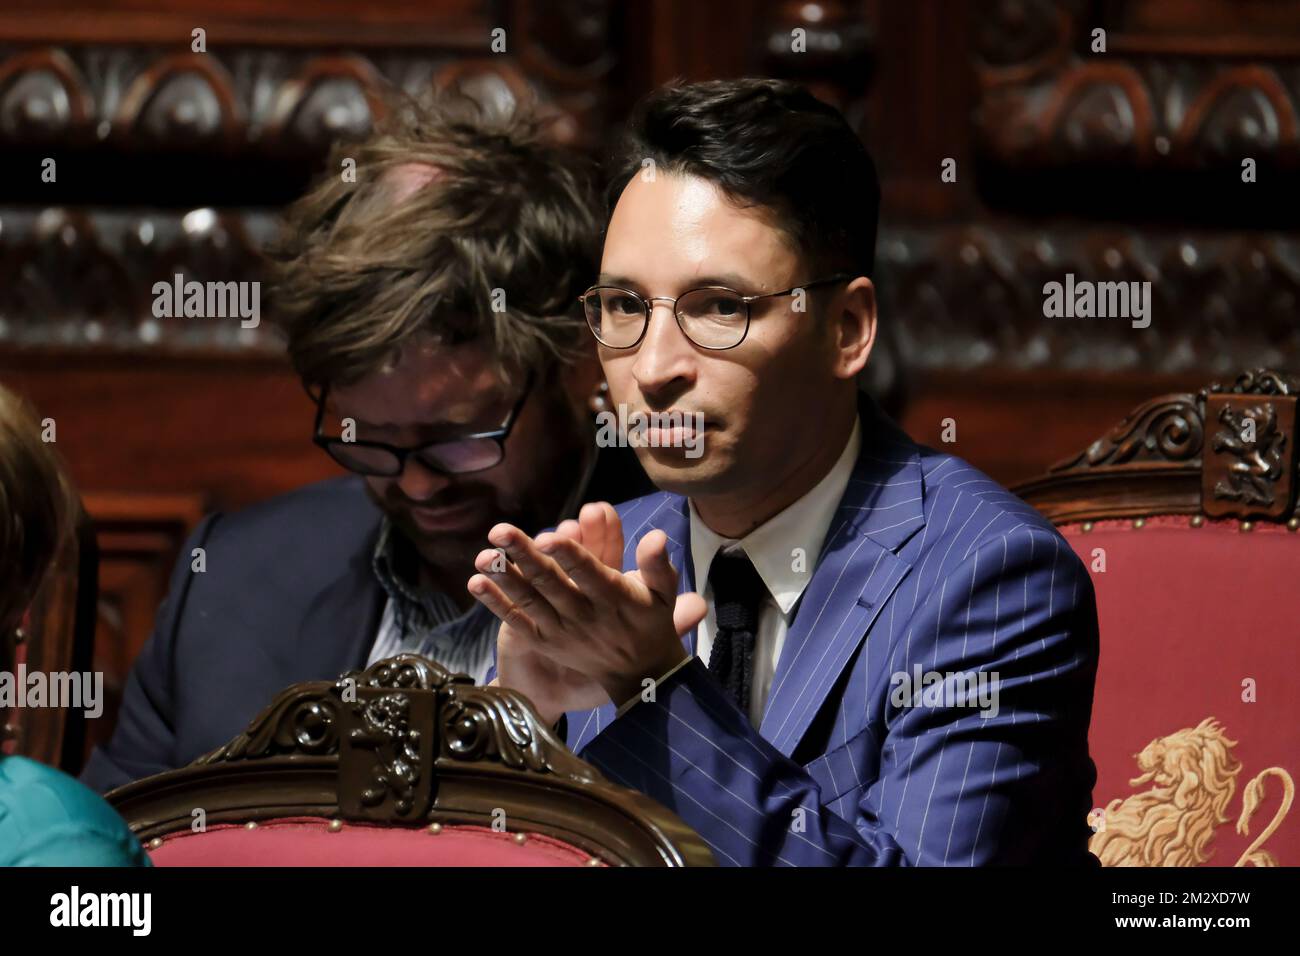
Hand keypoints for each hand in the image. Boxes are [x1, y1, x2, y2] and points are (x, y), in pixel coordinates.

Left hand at [469, 502, 704, 711]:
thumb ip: (658, 565)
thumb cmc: (651, 624)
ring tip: (483, 555)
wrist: (638, 675)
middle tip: (500, 530)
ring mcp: (561, 629)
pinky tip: (476, 583)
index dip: (568, 554)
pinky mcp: (545, 640)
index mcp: (612, 597)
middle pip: (549, 581)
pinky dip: (495, 603)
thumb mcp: (664, 594)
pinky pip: (517, 621)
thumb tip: (657, 535)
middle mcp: (583, 613)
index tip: (547, 535)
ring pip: (529, 600)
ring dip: (504, 577)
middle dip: (524, 555)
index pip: (588, 572)